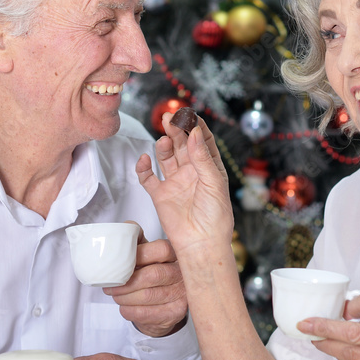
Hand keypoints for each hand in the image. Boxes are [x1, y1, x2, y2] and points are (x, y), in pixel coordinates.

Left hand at [103, 229, 187, 337]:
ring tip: (115, 296)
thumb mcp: (144, 252)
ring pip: (148, 295)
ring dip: (125, 297)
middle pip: (153, 275)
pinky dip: (130, 311)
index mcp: (175, 253)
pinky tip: (125, 307)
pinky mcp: (177, 312)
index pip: (161, 249)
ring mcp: (182, 293)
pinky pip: (148, 313)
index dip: (138, 256)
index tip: (120, 263)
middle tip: (110, 286)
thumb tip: (122, 232)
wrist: (161, 303)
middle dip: (126, 282)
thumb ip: (134, 239)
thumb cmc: (148, 272)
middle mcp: (182, 272)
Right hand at [136, 115, 233, 253]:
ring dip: (163, 146)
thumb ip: (202, 158)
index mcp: (209, 169)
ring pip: (166, 157)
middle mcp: (192, 173)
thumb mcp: (214, 183)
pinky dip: (143, 167)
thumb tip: (194, 133)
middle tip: (169, 118)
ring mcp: (175, 183)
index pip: (202, 141)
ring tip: (163, 139)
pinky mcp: (160, 195)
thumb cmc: (215, 217)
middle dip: (176, 130)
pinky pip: (148, 177)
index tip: (189, 115)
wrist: (201, 244)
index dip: (196, 127)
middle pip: (182, 145)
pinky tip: (144, 160)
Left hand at [298, 291, 359, 359]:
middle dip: (323, 327)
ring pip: (349, 353)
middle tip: (305, 324)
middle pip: (350, 332)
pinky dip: (344, 358)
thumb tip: (349, 310)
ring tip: (314, 338)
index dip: (351, 303)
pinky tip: (335, 352)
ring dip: (327, 345)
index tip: (344, 306)